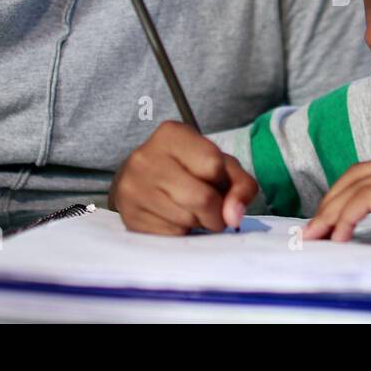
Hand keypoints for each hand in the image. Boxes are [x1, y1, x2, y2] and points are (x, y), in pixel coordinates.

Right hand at [110, 121, 258, 234]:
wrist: (141, 181)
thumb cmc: (188, 170)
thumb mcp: (220, 165)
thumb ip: (241, 185)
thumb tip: (234, 216)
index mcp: (171, 134)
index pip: (213, 165)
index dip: (222, 181)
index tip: (216, 182)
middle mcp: (145, 158)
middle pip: (203, 198)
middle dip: (217, 212)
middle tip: (212, 210)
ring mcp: (133, 189)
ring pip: (187, 221)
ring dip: (199, 223)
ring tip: (190, 211)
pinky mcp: (129, 217)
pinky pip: (170, 236)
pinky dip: (181, 233)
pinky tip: (173, 219)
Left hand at [302, 153, 370, 287]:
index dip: (343, 196)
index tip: (327, 222)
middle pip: (358, 173)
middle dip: (330, 201)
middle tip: (313, 229)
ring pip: (356, 185)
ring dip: (331, 212)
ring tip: (317, 236)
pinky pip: (364, 199)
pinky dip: (345, 217)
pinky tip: (340, 237)